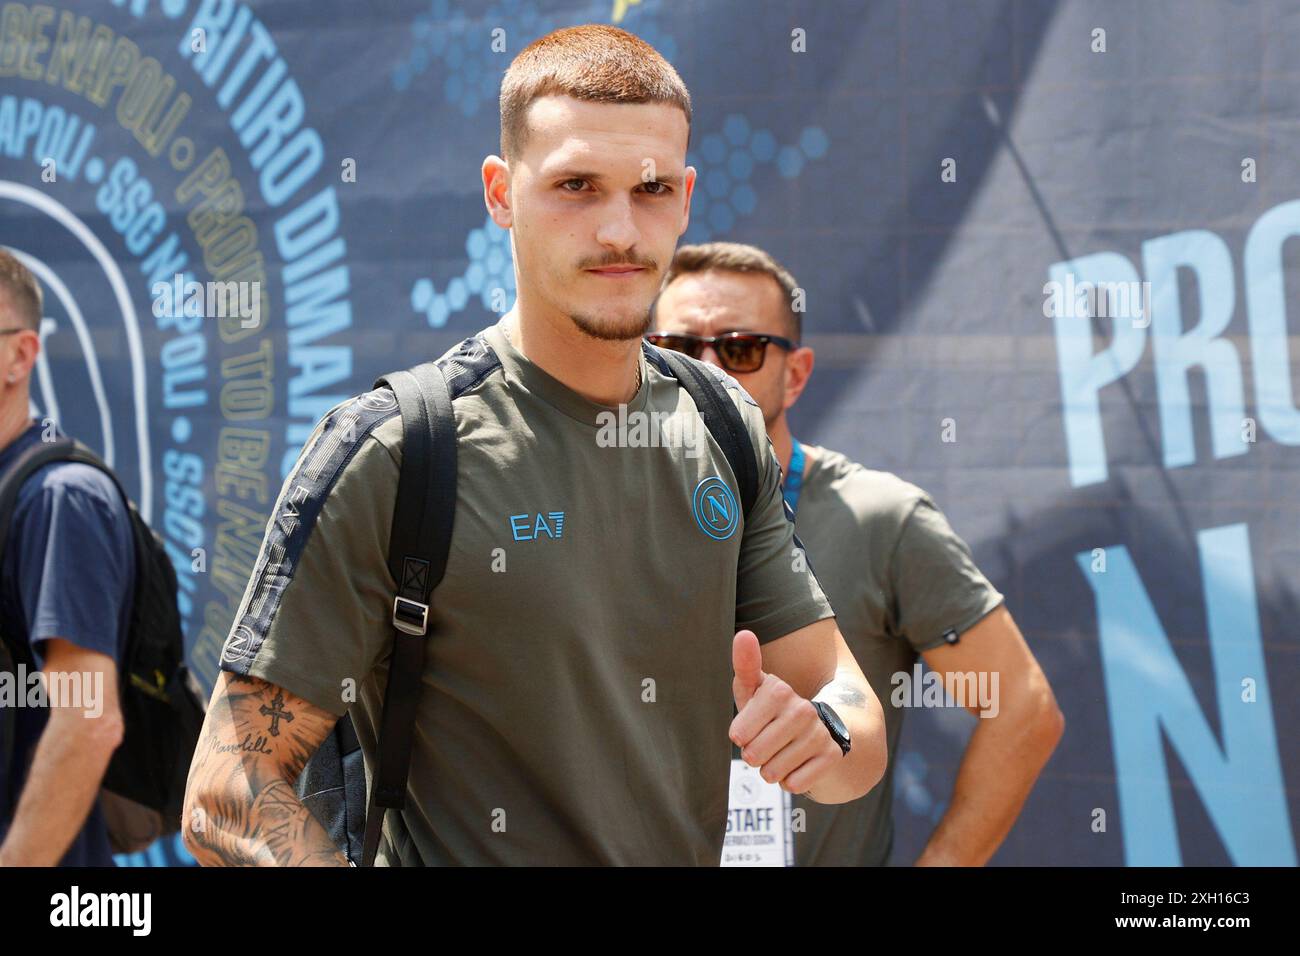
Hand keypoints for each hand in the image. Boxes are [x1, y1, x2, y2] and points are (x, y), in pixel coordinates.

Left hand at [729, 630, 841, 793]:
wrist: (819, 730)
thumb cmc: (773, 711)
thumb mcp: (754, 690)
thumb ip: (745, 665)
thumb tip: (744, 634)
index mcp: (778, 691)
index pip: (738, 734)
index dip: (740, 737)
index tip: (748, 728)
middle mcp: (802, 709)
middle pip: (754, 755)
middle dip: (755, 756)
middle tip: (767, 743)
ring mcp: (819, 733)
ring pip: (773, 772)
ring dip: (772, 770)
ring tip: (782, 753)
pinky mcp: (832, 756)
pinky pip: (794, 784)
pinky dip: (790, 781)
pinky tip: (798, 764)